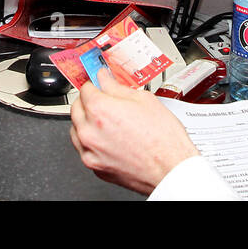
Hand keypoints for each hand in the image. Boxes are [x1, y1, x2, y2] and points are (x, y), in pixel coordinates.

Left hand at [68, 68, 200, 194]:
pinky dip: (91, 141)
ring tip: (106, 121)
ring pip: (76, 129)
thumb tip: (105, 79)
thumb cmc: (163, 139)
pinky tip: (108, 138)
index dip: (94, 84)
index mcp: (99, 110)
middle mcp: (89, 131)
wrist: (171, 169)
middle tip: (103, 100)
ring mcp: (90, 152)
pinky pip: (84, 148)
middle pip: (76, 108)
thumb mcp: (143, 100)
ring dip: (86, 122)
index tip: (99, 84)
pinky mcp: (95, 167)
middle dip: (88, 101)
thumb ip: (117, 87)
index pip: (85, 89)